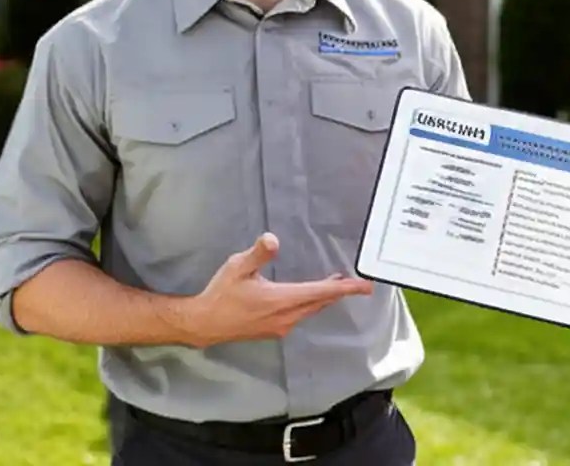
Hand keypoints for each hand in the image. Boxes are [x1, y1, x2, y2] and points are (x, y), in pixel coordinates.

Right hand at [184, 233, 373, 348]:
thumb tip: (273, 239)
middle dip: (338, 292)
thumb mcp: (237, 267)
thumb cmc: (221, 294)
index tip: (365, 286)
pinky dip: (310, 304)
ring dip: (323, 297)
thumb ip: (258, 254)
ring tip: (334, 284)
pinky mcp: (274, 330)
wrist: (204, 324)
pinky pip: (300, 315)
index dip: (346, 288)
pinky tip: (306, 297)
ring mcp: (281, 326)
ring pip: (311, 310)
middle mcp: (287, 316)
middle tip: (356, 283)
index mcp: (282, 300)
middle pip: (320, 302)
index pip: (322, 292)